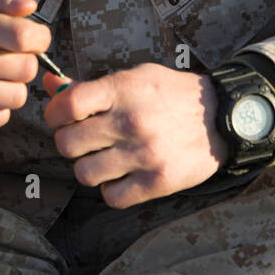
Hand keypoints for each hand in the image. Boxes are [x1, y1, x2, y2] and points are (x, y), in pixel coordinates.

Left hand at [42, 63, 229, 207]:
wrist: (223, 116)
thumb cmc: (172, 95)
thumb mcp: (134, 78)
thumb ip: (90, 86)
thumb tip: (50, 84)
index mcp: (123, 89)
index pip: (67, 105)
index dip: (54, 115)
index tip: (61, 119)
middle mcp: (132, 121)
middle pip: (68, 143)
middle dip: (70, 143)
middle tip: (85, 141)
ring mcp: (145, 154)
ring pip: (85, 174)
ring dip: (89, 168)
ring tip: (105, 160)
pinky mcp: (159, 181)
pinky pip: (113, 197)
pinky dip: (112, 190)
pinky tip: (122, 177)